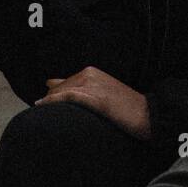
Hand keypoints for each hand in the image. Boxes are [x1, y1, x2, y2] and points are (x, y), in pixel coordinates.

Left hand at [36, 66, 150, 140]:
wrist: (148, 114)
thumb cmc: (126, 107)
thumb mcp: (102, 93)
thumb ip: (81, 89)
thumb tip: (53, 85)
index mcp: (92, 72)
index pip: (64, 82)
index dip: (53, 94)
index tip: (43, 102)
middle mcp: (90, 74)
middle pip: (61, 87)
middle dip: (50, 98)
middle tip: (40, 110)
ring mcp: (93, 85)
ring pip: (63, 91)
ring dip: (49, 101)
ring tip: (38, 110)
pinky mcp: (96, 98)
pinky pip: (69, 97)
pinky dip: (55, 101)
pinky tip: (44, 105)